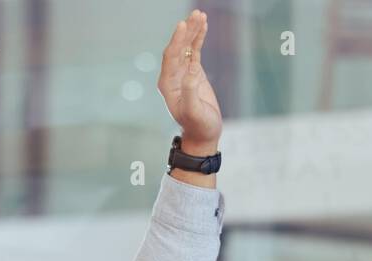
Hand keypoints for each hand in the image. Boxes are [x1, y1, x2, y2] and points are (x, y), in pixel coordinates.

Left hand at [157, 10, 222, 155]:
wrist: (203, 135)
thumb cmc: (198, 126)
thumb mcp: (194, 111)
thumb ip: (190, 91)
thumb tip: (191, 69)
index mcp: (168, 84)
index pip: (171, 56)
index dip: (177, 40)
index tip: (184, 25)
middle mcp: (172, 76)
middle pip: (179, 47)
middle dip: (187, 30)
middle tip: (196, 15)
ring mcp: (183, 73)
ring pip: (187, 47)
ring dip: (193, 31)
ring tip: (201, 15)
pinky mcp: (194, 73)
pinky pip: (195, 51)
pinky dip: (199, 38)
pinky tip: (204, 26)